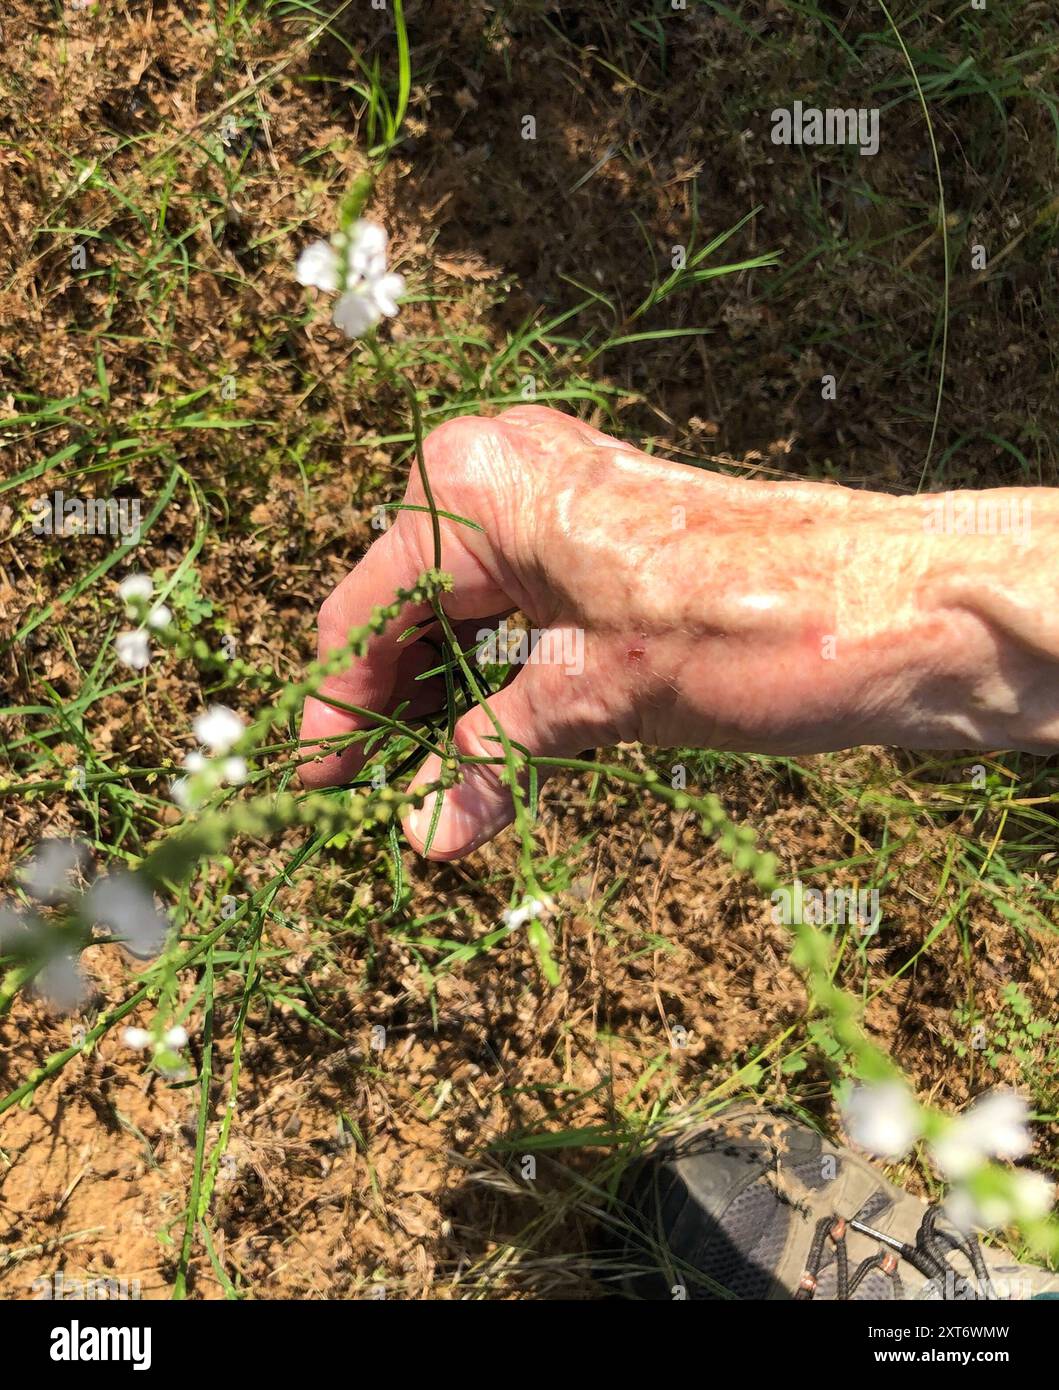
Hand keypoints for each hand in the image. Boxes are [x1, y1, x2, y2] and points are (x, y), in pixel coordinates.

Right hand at [298, 405, 1058, 856]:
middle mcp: (507, 475)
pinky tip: (485, 741)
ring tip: (422, 782)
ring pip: (462, 607)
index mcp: (480, 489)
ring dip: (442, 695)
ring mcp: (561, 504)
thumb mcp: (598, 702)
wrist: (904, 606)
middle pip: (406, 602)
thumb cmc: (751, 630)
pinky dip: (497, 674)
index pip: (365, 608)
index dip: (339, 705)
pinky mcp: (605, 542)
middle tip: (369, 794)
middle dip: (388, 700)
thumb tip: (422, 831)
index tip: (316, 783)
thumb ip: (494, 756)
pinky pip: (517, 607)